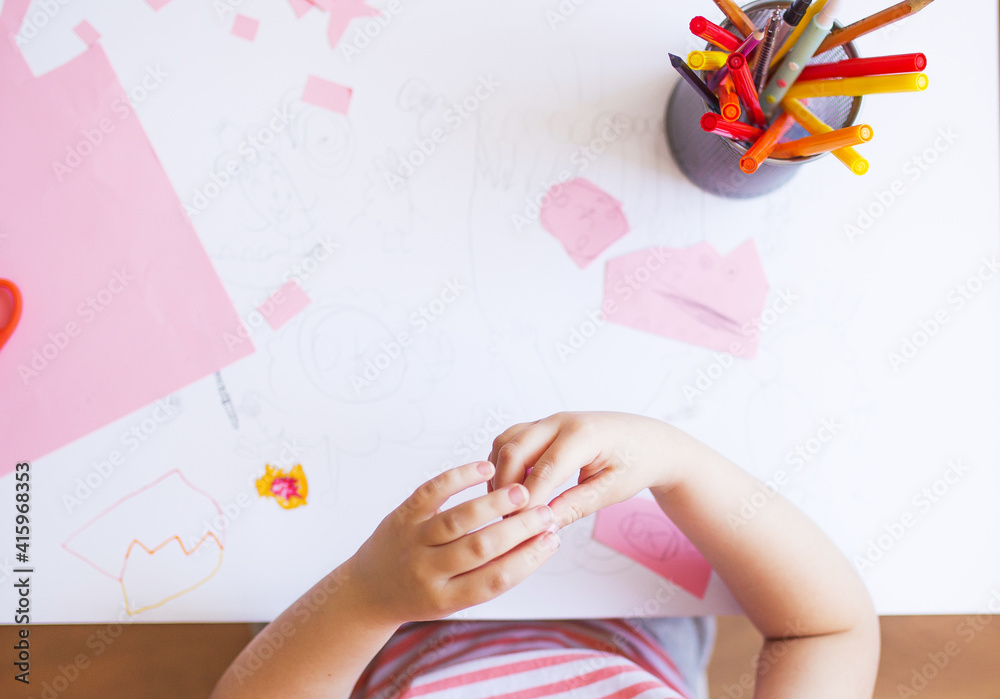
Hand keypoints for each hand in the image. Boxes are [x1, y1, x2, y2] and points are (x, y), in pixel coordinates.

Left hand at [347, 461, 559, 625]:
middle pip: (480, 548)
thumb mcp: (454, 599)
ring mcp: (412, 540)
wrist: (369, 590)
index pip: (495, 580)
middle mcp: (427, 571)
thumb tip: (538, 543)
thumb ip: (490, 575)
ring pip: (458, 520)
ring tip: (522, 493)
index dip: (528, 560)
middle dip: (518, 529)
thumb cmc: (422, 593)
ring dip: (494, 504)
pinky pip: (432, 492)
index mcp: (445, 598)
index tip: (552, 540)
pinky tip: (486, 469)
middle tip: (546, 513)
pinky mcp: (402, 514)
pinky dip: (459, 477)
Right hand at [489, 412, 692, 527]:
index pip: (544, 470)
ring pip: (506, 442)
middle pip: (514, 451)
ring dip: (499, 474)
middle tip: (507, 521)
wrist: (648, 441)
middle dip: (506, 488)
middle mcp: (560, 421)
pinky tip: (509, 490)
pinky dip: (502, 464)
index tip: (520, 527)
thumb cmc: (635, 463)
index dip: (529, 501)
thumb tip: (544, 524)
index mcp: (583, 435)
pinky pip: (511, 440)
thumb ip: (577, 506)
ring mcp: (549, 421)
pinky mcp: (543, 427)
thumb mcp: (612, 490)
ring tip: (504, 507)